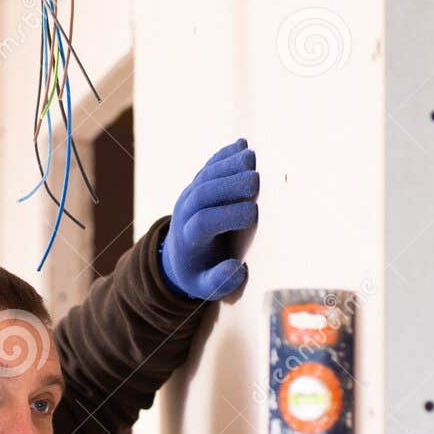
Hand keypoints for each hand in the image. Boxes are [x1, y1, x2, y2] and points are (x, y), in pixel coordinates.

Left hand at [159, 137, 259, 300]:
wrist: (177, 256)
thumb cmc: (198, 272)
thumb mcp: (204, 287)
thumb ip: (218, 282)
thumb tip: (236, 270)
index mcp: (187, 239)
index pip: (203, 223)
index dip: (227, 216)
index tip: (254, 214)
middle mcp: (184, 213)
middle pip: (203, 193)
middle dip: (229, 185)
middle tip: (256, 180)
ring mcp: (188, 195)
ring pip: (206, 175)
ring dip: (229, 164)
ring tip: (253, 158)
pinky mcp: (196, 184)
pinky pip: (209, 165)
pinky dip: (225, 155)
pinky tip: (243, 146)